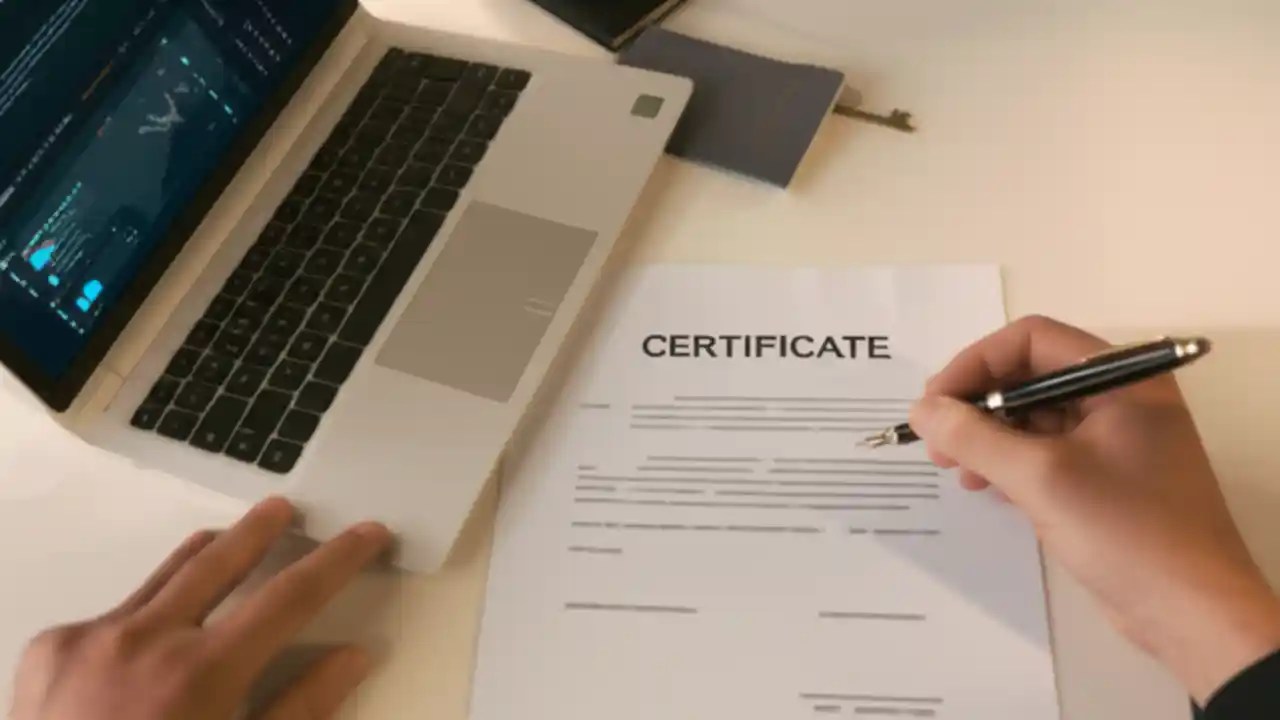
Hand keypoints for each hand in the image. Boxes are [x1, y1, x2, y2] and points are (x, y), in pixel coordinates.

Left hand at [9, 498, 390, 719]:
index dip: (338, 559)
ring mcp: (92, 638)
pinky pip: (112, 612)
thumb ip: (300, 708)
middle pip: (221, 560)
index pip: (291, 597)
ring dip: (203, 554)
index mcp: (202, 674)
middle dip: (260, 530)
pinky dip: (142, 616)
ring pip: (164, 575)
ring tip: (227, 538)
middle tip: (284, 508)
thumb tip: (353, 657)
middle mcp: (146, 641)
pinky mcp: (51, 648)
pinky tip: (149, 642)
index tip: (366, 534)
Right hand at [910, 316, 1279, 703]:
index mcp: (1121, 378)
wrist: (1192, 613)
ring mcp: (1114, 440)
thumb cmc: (1125, 530)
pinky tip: (985, 487)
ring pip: (1033, 417)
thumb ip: (974, 437)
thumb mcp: (1041, 477)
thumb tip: (922, 410)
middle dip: (977, 405)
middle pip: (1030, 377)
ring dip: (987, 438)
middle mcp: (1120, 398)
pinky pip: (1046, 453)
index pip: (1032, 341)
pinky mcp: (1105, 479)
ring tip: (956, 470)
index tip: (935, 403)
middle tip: (937, 442)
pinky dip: (1009, 464)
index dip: (976, 364)